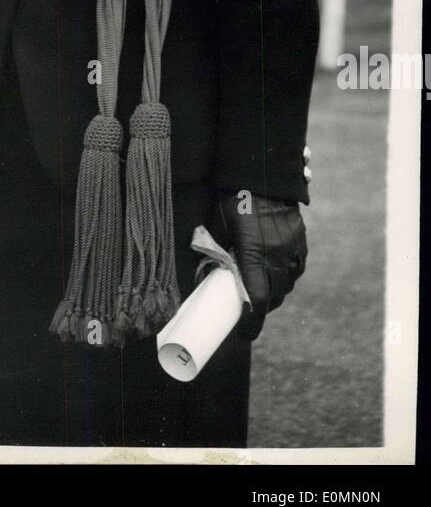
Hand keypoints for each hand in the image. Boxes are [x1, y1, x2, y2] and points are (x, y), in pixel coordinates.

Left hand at [207, 191, 306, 340]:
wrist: (262, 172)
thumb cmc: (232, 198)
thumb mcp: (219, 227)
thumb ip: (217, 252)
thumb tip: (206, 274)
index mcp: (253, 252)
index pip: (256, 298)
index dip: (251, 322)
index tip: (244, 334)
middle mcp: (276, 254)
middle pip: (273, 295)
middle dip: (261, 308)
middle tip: (249, 312)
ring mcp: (291, 248)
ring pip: (286, 283)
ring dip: (275, 292)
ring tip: (263, 292)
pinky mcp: (300, 240)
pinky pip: (296, 267)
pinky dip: (286, 275)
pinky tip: (277, 274)